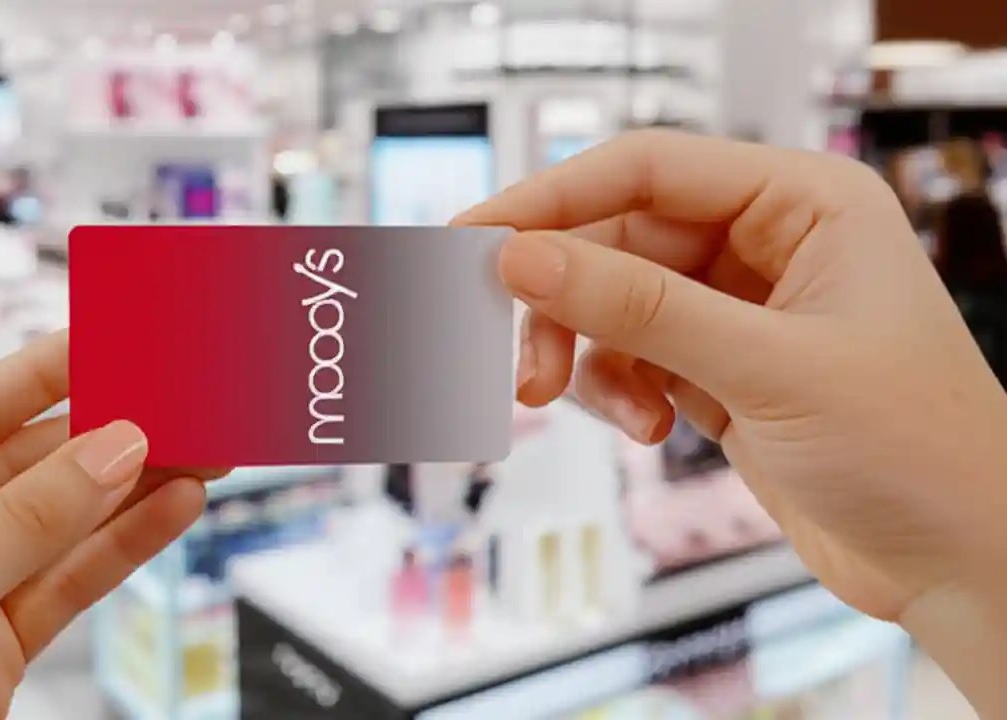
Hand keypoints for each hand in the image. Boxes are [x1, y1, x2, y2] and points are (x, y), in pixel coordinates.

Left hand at [0, 331, 228, 719]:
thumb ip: (15, 527)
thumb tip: (110, 448)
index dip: (40, 376)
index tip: (113, 341)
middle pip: (27, 468)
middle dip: (108, 434)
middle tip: (182, 401)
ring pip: (63, 524)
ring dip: (136, 485)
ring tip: (205, 445)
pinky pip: (75, 582)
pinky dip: (130, 545)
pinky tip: (176, 506)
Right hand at [458, 130, 1006, 714]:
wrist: (960, 562)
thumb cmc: (918, 450)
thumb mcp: (766, 367)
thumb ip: (639, 308)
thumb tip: (524, 257)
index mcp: (803, 202)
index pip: (646, 170)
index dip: (549, 201)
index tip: (474, 238)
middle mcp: (768, 243)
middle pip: (615, 239)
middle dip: (560, 301)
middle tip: (515, 356)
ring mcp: (740, 309)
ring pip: (613, 302)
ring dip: (581, 353)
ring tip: (563, 400)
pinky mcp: (721, 369)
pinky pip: (631, 357)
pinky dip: (617, 392)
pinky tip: (651, 428)